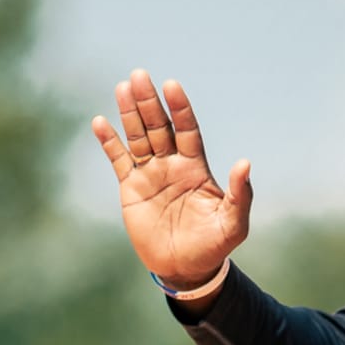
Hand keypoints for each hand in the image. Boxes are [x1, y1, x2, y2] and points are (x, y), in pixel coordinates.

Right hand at [91, 69, 252, 292]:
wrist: (185, 268)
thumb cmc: (213, 246)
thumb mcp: (233, 223)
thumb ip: (240, 194)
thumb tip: (244, 163)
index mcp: (196, 167)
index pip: (187, 130)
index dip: (180, 108)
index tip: (172, 86)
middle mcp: (172, 164)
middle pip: (159, 126)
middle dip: (149, 102)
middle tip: (139, 75)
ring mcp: (150, 173)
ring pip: (138, 137)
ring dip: (130, 113)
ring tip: (122, 87)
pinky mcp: (130, 188)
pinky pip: (118, 160)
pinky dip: (109, 142)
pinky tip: (100, 122)